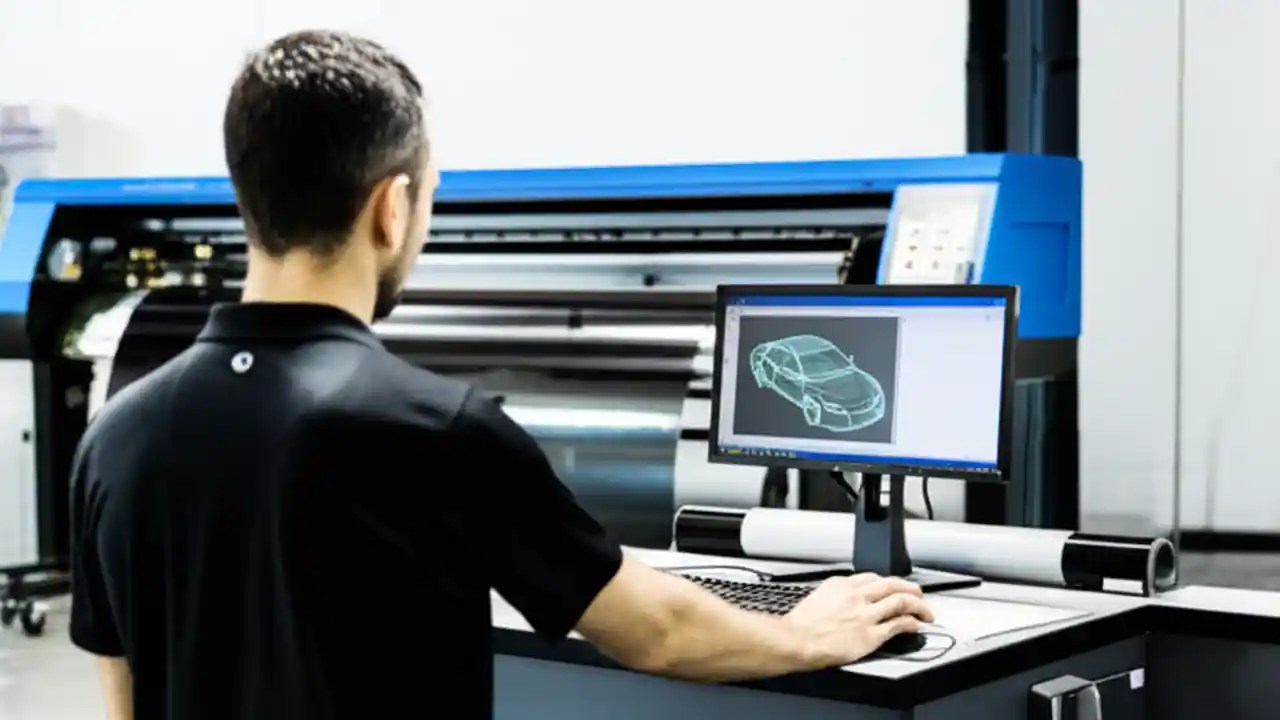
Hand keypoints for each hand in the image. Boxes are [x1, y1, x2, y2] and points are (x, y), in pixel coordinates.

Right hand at [781, 574, 933, 668]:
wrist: (796, 640)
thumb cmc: (801, 624)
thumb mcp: (817, 596)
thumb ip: (835, 594)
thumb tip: (842, 598)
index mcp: (842, 584)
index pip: (873, 578)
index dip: (888, 582)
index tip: (893, 587)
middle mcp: (857, 595)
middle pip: (892, 585)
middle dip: (910, 588)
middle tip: (918, 593)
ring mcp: (866, 614)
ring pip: (901, 602)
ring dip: (918, 605)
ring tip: (926, 611)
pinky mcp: (871, 634)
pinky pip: (898, 624)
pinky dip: (912, 623)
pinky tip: (917, 625)